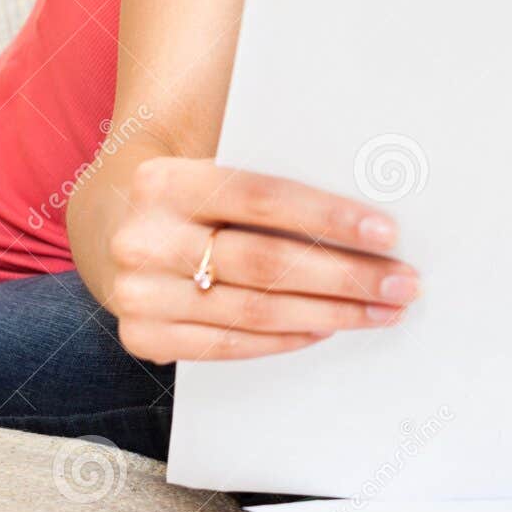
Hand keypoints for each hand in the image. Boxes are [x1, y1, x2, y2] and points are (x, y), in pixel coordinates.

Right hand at [108, 157, 420, 362]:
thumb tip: (369, 190)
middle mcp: (144, 238)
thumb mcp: (213, 165)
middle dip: (345, 276)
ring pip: (254, 311)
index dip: (327, 217)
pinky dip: (285, 339)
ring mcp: (138, 293)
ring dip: (330, 314)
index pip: (262, 198)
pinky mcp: (141, 336)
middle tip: (402, 283)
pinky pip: (228, 346)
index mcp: (165, 181)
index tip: (386, 232)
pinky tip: (327, 328)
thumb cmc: (191, 192)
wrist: (110, 222)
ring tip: (380, 310)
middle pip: (265, 263)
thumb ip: (271, 177)